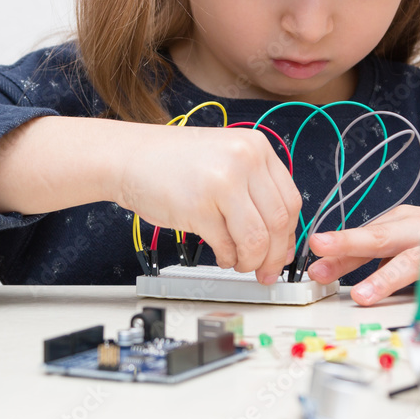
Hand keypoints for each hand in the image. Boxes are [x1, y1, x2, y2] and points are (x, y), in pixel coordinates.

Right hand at [116, 125, 301, 284]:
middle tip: (267, 271)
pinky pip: (227, 245)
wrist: (129, 156)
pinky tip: (220, 255)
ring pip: (257, 239)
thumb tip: (279, 237)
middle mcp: (244, 160)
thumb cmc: (172, 162)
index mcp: (256, 147)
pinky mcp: (199, 207)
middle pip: (279, 222)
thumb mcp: (225, 159)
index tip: (282, 251)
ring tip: (239, 263)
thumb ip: (254, 189)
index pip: (290, 200)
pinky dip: (228, 258)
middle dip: (275, 256)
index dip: (289, 234)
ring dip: (251, 261)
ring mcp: (222, 183)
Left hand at [305, 205, 419, 305]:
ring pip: (416, 262)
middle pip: (384, 237)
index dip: (339, 247)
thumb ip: (374, 252)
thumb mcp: (412, 235)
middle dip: (351, 244)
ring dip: (387, 277)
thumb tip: (330, 265)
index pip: (367, 235)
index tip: (314, 254)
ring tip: (362, 294)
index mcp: (407, 223)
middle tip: (324, 253)